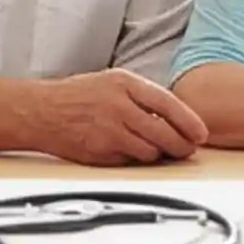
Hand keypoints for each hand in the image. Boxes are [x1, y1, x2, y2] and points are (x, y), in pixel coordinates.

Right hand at [29, 70, 208, 165]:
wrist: (41, 111)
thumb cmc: (78, 95)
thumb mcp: (113, 82)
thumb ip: (142, 96)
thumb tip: (175, 115)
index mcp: (124, 83)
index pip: (167, 103)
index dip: (189, 121)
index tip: (201, 133)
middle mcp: (118, 106)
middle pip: (163, 132)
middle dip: (181, 145)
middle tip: (188, 149)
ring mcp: (108, 130)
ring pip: (150, 151)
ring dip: (159, 154)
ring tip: (162, 151)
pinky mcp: (100, 152)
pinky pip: (129, 161)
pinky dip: (136, 160)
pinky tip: (134, 153)